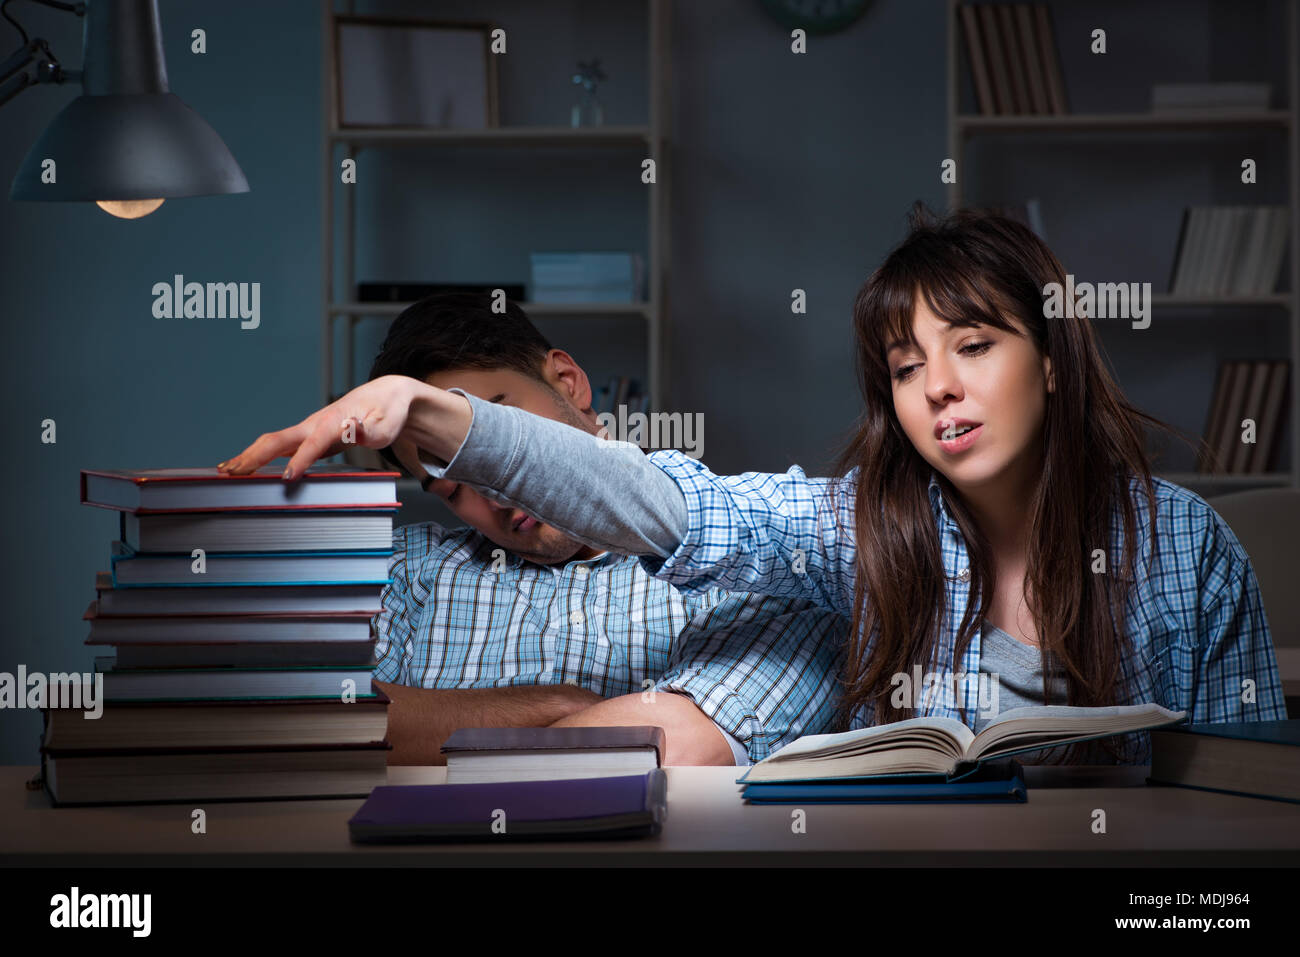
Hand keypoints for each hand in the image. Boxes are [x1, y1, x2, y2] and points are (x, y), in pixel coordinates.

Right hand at [216, 375, 420, 478]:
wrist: (385, 396)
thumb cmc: (387, 413)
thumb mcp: (386, 425)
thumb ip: (370, 430)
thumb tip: (354, 429)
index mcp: (333, 422)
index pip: (312, 444)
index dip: (300, 461)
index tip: (286, 478)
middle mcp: (315, 423)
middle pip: (278, 440)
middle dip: (254, 456)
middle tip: (232, 473)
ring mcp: (308, 428)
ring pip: (273, 442)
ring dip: (249, 455)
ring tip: (224, 471)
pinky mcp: (308, 435)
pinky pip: (279, 446)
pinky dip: (258, 455)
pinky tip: (244, 466)